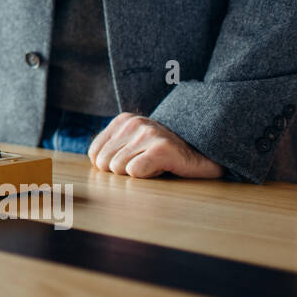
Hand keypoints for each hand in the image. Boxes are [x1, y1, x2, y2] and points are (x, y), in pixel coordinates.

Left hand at [87, 113, 224, 178]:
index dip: (109, 166)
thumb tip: (93, 165)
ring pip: (118, 168)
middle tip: (145, 164)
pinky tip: (161, 168)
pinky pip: (135, 172)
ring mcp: (148, 134)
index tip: (131, 162)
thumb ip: (112, 150)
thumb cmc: (163, 155)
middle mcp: (133, 123)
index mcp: (123, 120)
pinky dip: (147, 176)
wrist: (203, 155)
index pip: (94, 154)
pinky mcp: (161, 148)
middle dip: (123, 171)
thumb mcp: (134, 145)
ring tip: (155, 165)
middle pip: (105, 163)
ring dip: (137, 173)